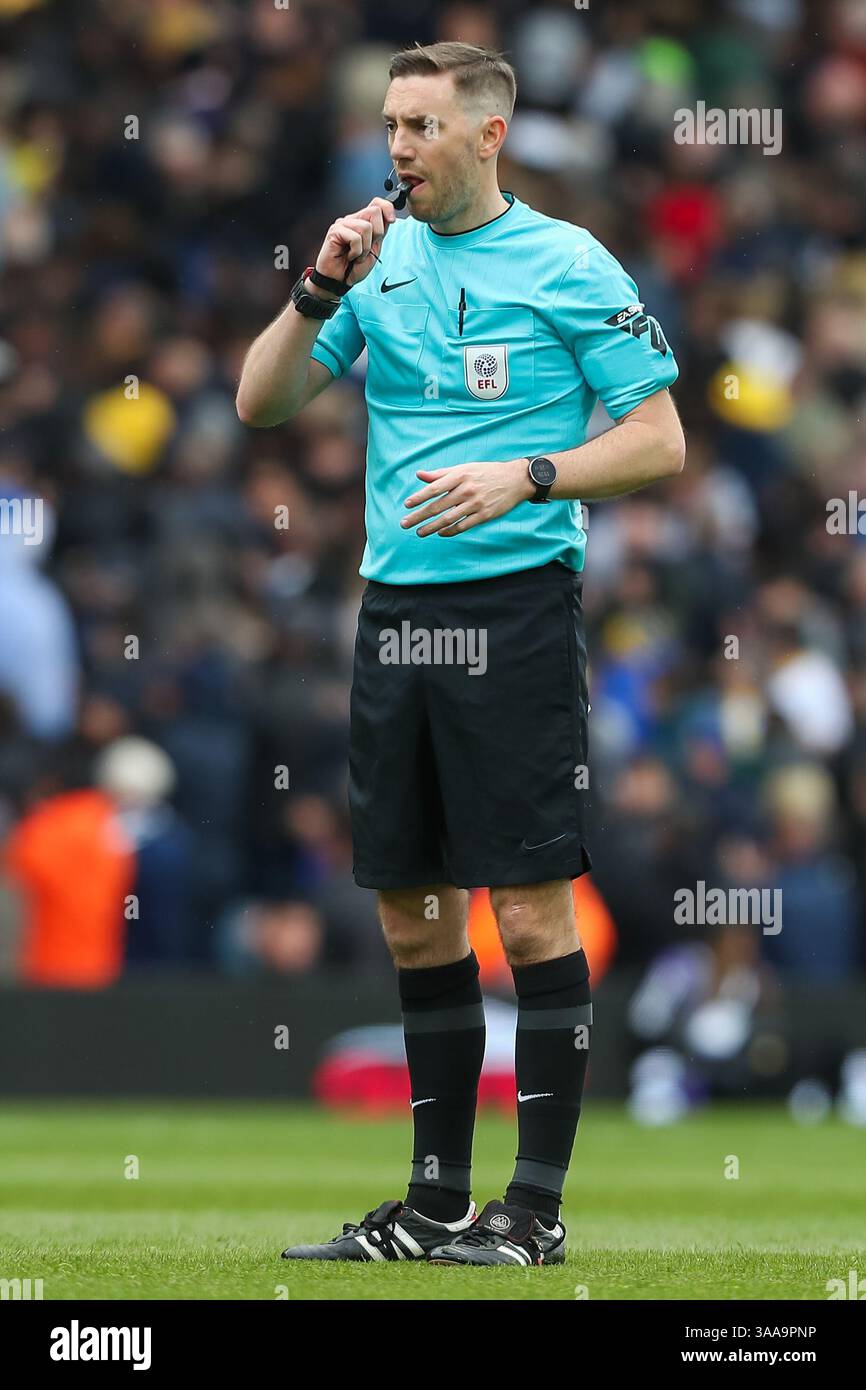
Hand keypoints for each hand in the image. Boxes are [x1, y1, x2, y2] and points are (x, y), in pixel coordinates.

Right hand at [315, 197, 395, 289]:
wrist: (339, 281)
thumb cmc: (353, 267)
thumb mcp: (374, 249)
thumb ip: (381, 232)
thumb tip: (389, 217)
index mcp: (362, 222)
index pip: (377, 203)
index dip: (387, 208)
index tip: (392, 221)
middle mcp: (352, 219)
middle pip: (374, 211)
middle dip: (377, 234)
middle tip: (368, 248)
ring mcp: (343, 224)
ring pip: (366, 227)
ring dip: (365, 248)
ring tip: (357, 255)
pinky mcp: (335, 231)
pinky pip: (355, 237)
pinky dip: (356, 251)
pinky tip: (350, 256)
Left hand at [401, 459, 533, 536]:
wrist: (515, 480)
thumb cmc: (486, 473)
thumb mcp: (464, 468)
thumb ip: (441, 474)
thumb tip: (419, 474)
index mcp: (460, 476)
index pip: (434, 488)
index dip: (419, 497)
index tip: (407, 505)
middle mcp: (467, 489)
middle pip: (438, 506)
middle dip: (419, 516)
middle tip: (405, 524)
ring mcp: (476, 504)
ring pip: (448, 519)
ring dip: (431, 527)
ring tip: (419, 532)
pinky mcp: (484, 515)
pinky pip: (463, 526)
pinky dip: (450, 531)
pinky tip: (440, 533)